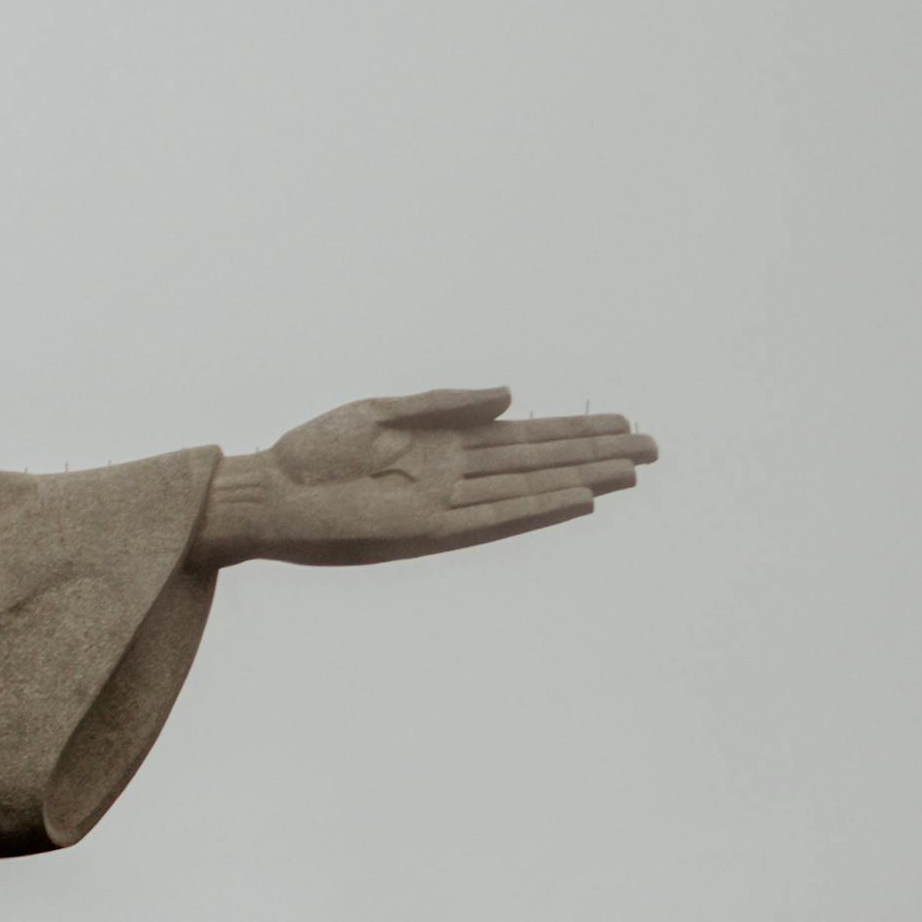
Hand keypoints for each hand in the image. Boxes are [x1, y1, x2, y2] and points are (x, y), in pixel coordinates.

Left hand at [194, 389, 655, 568]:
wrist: (270, 492)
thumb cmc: (315, 451)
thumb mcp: (381, 411)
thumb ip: (447, 402)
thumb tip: (512, 395)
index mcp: (445, 443)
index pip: (525, 437)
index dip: (574, 431)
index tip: (621, 424)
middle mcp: (456, 474)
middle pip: (540, 461)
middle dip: (594, 454)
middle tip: (652, 450)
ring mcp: (447, 502)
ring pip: (528, 489)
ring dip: (579, 480)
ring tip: (628, 473)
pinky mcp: (427, 527)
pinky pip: (493, 517)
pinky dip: (534, 507)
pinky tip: (574, 497)